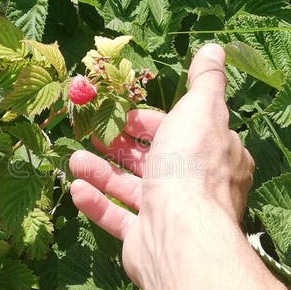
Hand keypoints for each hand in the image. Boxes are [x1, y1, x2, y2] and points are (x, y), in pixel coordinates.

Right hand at [69, 44, 254, 288]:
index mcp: (215, 155)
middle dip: (122, 146)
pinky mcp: (146, 239)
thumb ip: (205, 81)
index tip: (125, 115)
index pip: (183, 132)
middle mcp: (197, 186)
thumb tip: (214, 50)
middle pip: (155, 160)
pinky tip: (76, 188)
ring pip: (132, 189)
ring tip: (75, 159)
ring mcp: (171, 215)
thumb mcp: (201, 109)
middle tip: (93, 134)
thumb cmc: (190, 165)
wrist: (180, 233)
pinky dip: (97, 202)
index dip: (153, 122)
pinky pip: (118, 218)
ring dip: (102, 171)